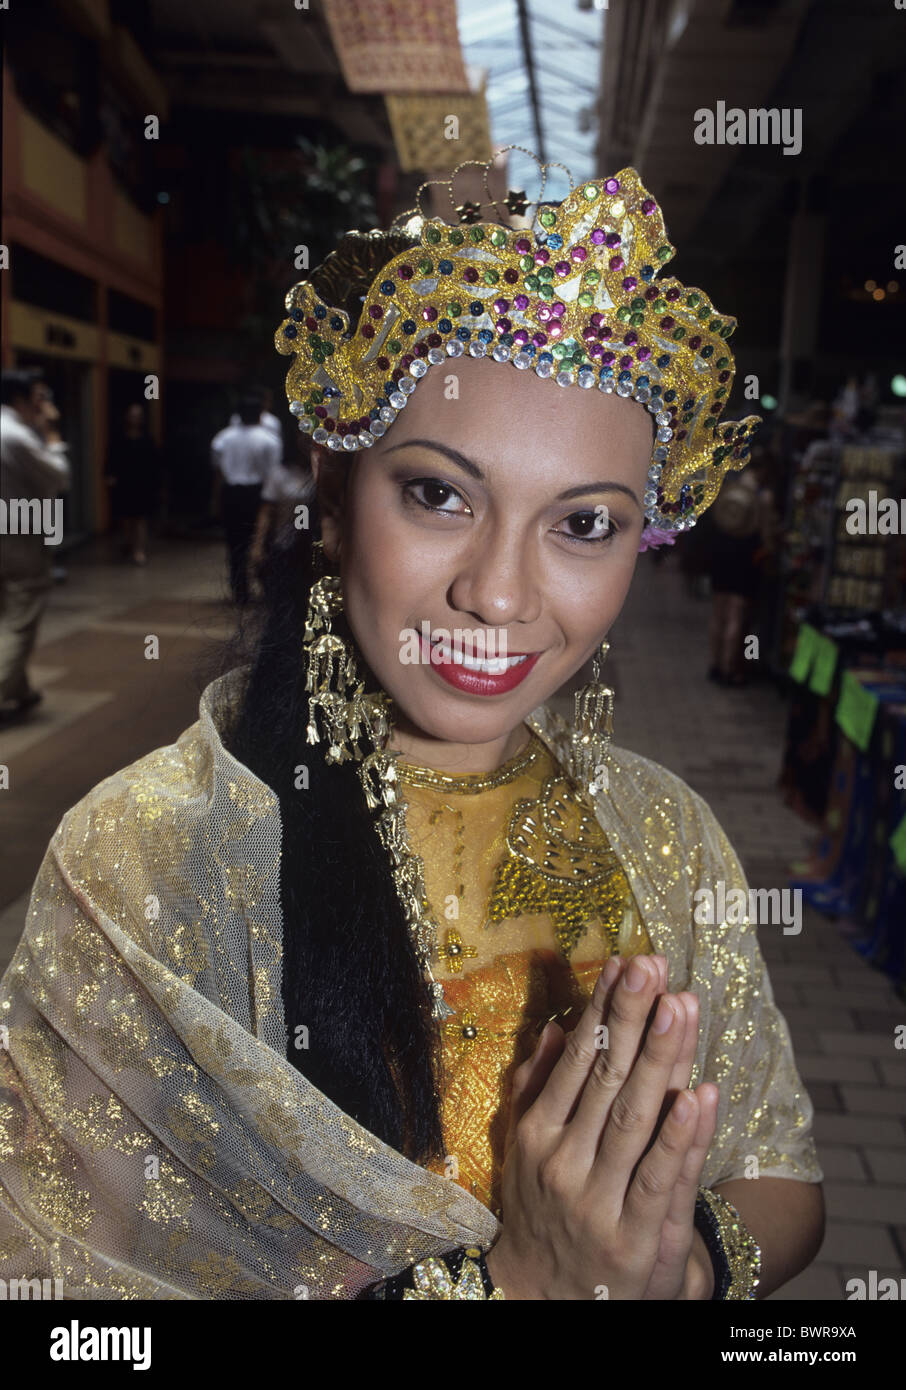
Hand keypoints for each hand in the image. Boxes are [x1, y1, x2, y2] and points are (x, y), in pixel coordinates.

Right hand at [486, 954, 709, 1299]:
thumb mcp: (525, 1148)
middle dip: (634, 1019)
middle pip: (607, 1079)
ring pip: (636, 1119)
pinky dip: (681, 1137)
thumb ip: (537, 1087)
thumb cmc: (541, 1211)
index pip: (577, 1059)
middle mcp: (564, 1163)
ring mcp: (599, 1202)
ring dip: (662, 1060)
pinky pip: (662, 1180)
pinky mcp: (637, 1240)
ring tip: (681, 1007)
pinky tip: (699, 1094)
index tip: (628, 964)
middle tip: (656, 967)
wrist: (545, 1302)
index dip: (605, 1010)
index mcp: (538, 1133)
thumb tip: (553, 1026)